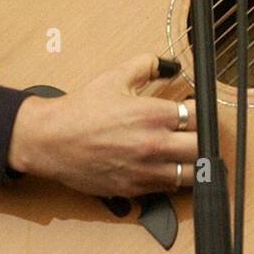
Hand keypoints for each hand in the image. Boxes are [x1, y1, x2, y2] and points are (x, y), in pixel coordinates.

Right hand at [7, 52, 198, 197]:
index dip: (202, 112)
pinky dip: (172, 177)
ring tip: (186, 153)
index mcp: (153, 115)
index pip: (200, 117)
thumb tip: (170, 64)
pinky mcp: (133, 189)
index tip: (195, 110)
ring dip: (192, 163)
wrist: (50, 140)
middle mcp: (153, 145)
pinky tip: (165, 165)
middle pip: (202, 149)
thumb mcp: (115, 76)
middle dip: (203, 138)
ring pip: (190, 175)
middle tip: (195, 133)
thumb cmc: (81, 110)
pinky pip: (167, 187)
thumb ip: (148, 64)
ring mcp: (145, 170)